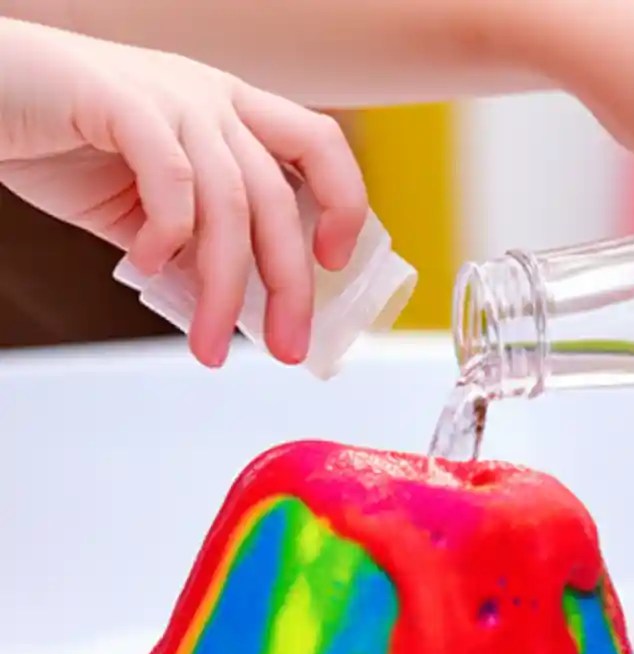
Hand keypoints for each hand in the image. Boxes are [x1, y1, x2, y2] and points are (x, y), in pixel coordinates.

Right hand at [0, 19, 367, 366]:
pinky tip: (149, 266)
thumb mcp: (141, 204)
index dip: (344, 203)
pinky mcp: (120, 100)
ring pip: (230, 201)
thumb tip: (229, 302)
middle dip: (289, 283)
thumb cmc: (57, 138)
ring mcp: (172, 95)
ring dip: (226, 285)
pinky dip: (170, 232)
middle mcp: (213, 97)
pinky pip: (173, 176)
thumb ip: (188, 243)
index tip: (333, 265)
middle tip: (288, 345)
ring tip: (210, 341)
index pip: (320, 147)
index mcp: (232, 111)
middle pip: (279, 196)